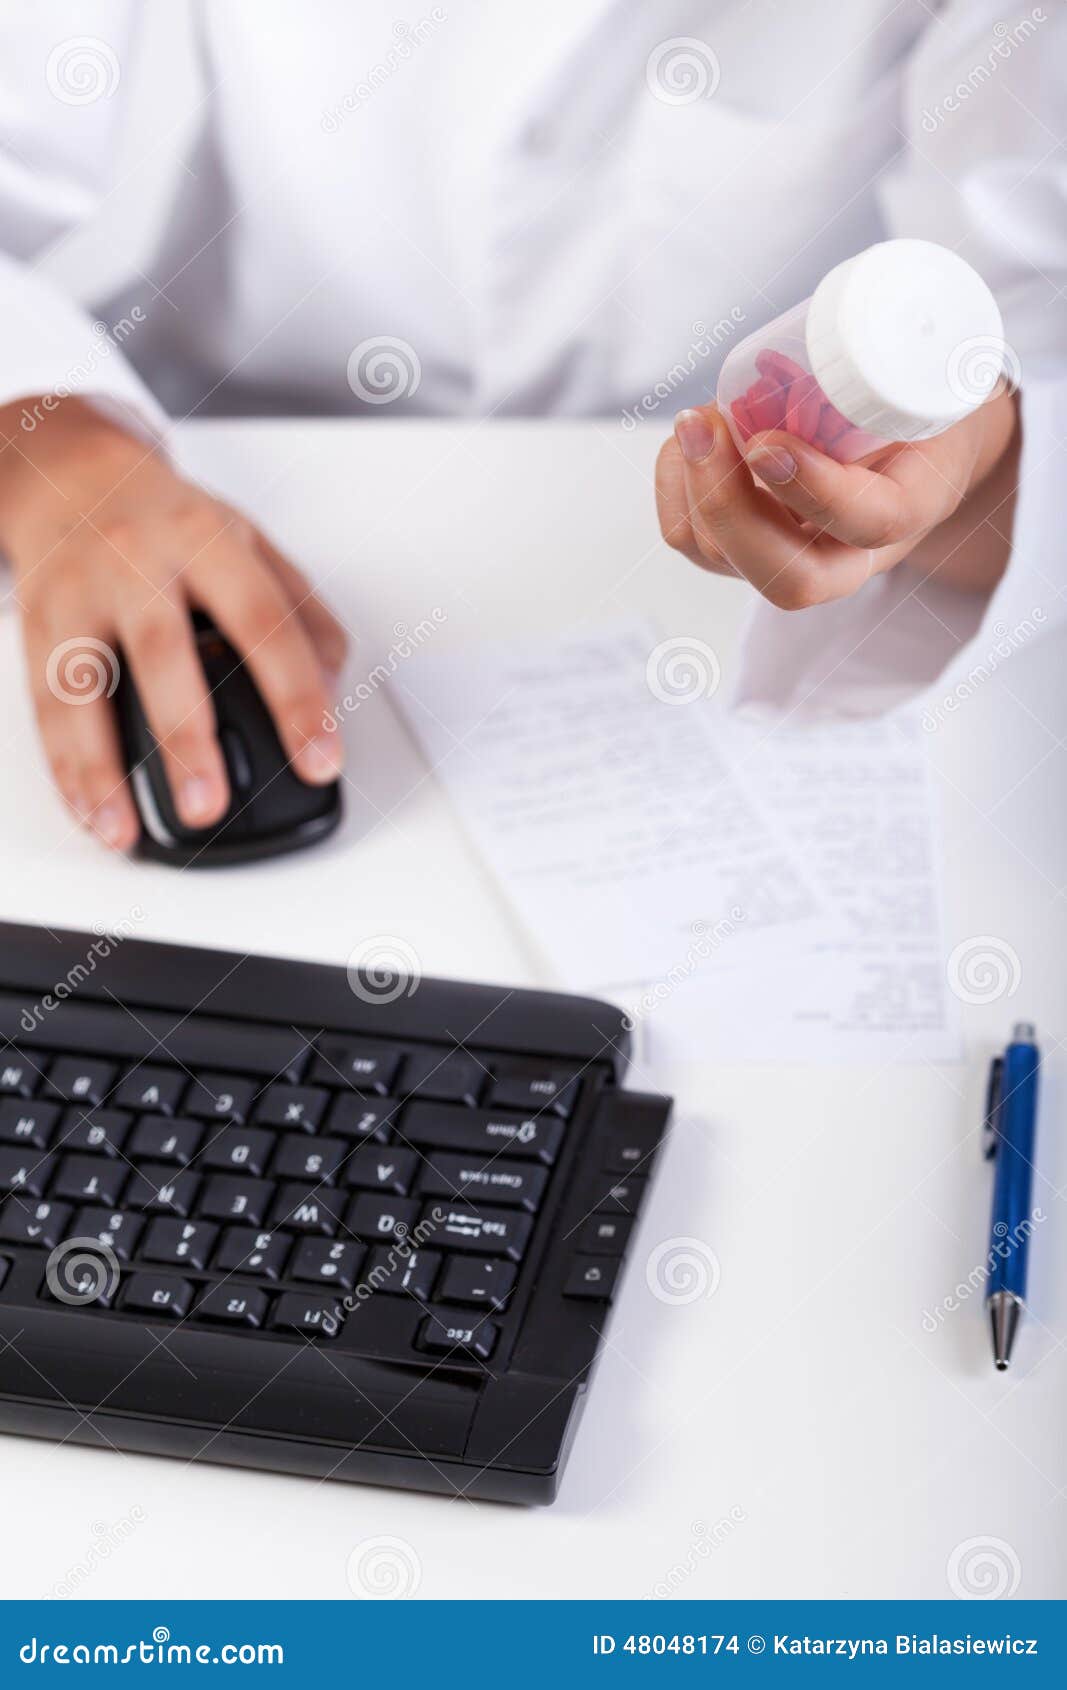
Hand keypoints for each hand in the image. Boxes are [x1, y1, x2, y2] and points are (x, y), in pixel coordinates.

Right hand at [0, 399, 347, 849]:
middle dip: (188, 738)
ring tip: (125, 826)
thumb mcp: (249, 541)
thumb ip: (300, 609)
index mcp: (209, 540)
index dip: (298, 697)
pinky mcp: (39, 626)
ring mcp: (81, 594)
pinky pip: (48, 704)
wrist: (72, 474)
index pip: (264, 623)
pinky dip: (67, 767)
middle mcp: (139, 562)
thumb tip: (333, 687)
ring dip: (103, 765)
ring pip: (86, 686)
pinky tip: (91, 810)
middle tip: (212, 804)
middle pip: (165, 655)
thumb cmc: (170, 519)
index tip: (320, 761)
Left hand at [656, 390, 1019, 608]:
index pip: (872, 524)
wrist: (906, 436)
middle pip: (784, 578)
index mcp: (911, 510)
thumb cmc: (912, 397)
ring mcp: (788, 558)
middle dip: (728, 504)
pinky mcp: (740, 546)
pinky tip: (696, 433)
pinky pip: (687, 534)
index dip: (817, 489)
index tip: (768, 441)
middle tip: (702, 425)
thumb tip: (816, 349)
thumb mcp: (922, 373)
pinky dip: (675, 478)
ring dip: (694, 480)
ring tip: (704, 416)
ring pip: (722, 555)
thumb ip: (888, 370)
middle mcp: (848, 554)